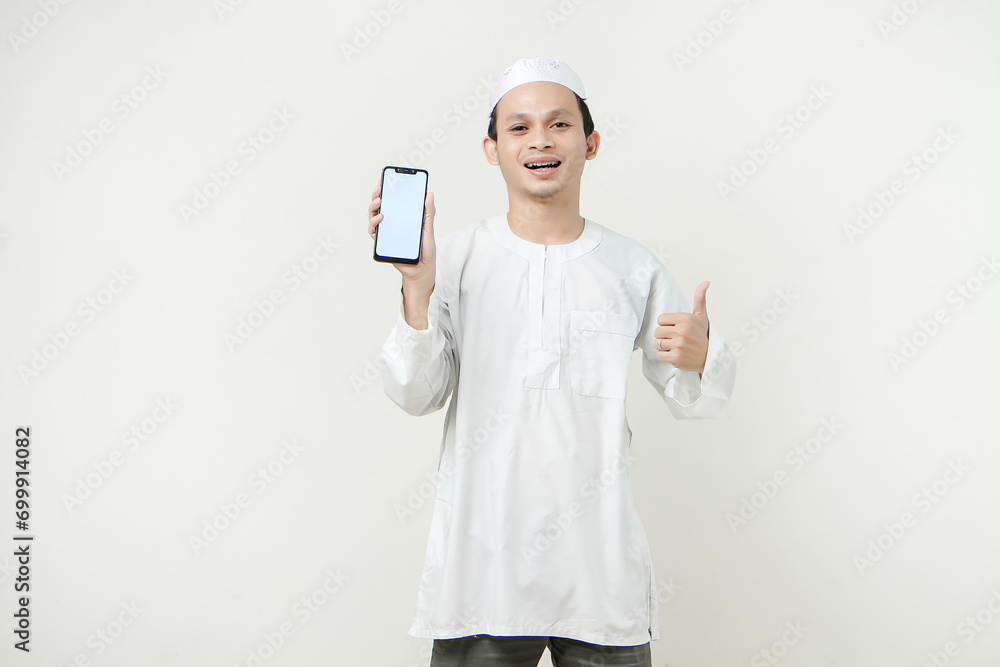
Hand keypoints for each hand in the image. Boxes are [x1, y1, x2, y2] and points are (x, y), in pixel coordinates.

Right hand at [368, 177, 436, 292]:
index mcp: (402, 217)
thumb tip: (429, 194)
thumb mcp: (429, 229)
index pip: (393, 200)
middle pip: (380, 205)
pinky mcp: (383, 242)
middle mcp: (392, 223)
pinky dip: (374, 223)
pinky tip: (380, 218)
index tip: (386, 179)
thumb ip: (428, 213)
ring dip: (373, 207)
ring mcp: (386, 232)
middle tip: (381, 187)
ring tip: (379, 201)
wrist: (422, 270)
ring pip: (373, 216)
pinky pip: (374, 231)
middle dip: (378, 194)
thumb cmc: (425, 251)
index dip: (388, 189)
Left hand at [654, 281, 710, 373]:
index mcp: (685, 319)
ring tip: (676, 347)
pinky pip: (660, 355)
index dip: (667, 325)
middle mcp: (682, 331)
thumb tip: (706, 282)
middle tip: (676, 339)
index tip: (676, 329)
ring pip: (657, 344)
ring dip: (664, 347)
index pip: (661, 320)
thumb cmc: (703, 336)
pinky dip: (665, 357)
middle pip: (657, 332)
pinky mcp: (676, 357)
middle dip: (664, 336)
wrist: (710, 358)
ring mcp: (679, 345)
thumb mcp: (702, 316)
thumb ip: (699, 299)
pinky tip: (675, 354)